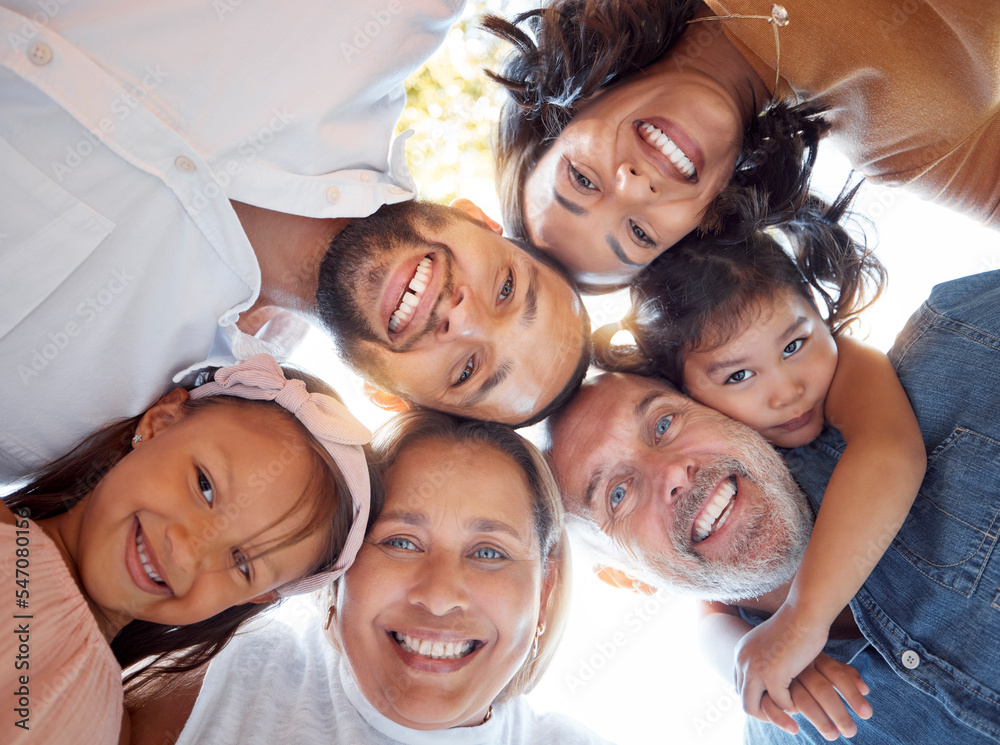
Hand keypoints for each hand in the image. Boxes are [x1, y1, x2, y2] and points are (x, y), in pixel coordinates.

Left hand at [734, 603, 831, 718]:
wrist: (804, 613)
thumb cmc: (796, 626)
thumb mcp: (773, 645)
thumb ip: (766, 660)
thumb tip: (770, 680)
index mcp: (740, 652)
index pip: (740, 685)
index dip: (757, 698)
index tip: (774, 704)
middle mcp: (742, 661)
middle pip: (743, 699)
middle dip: (762, 713)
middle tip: (783, 717)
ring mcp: (754, 669)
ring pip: (753, 707)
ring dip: (773, 715)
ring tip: (790, 717)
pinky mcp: (772, 675)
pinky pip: (780, 703)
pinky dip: (790, 707)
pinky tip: (799, 703)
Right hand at [760, 654, 872, 739]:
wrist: (762, 649)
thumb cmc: (798, 660)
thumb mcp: (820, 662)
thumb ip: (842, 673)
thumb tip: (865, 689)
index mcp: (813, 657)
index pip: (836, 673)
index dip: (852, 693)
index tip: (867, 713)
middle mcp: (797, 666)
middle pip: (822, 688)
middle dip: (839, 712)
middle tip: (852, 732)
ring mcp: (780, 677)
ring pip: (803, 700)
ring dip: (819, 719)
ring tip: (833, 736)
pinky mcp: (763, 689)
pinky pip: (772, 706)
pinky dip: (782, 719)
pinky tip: (795, 730)